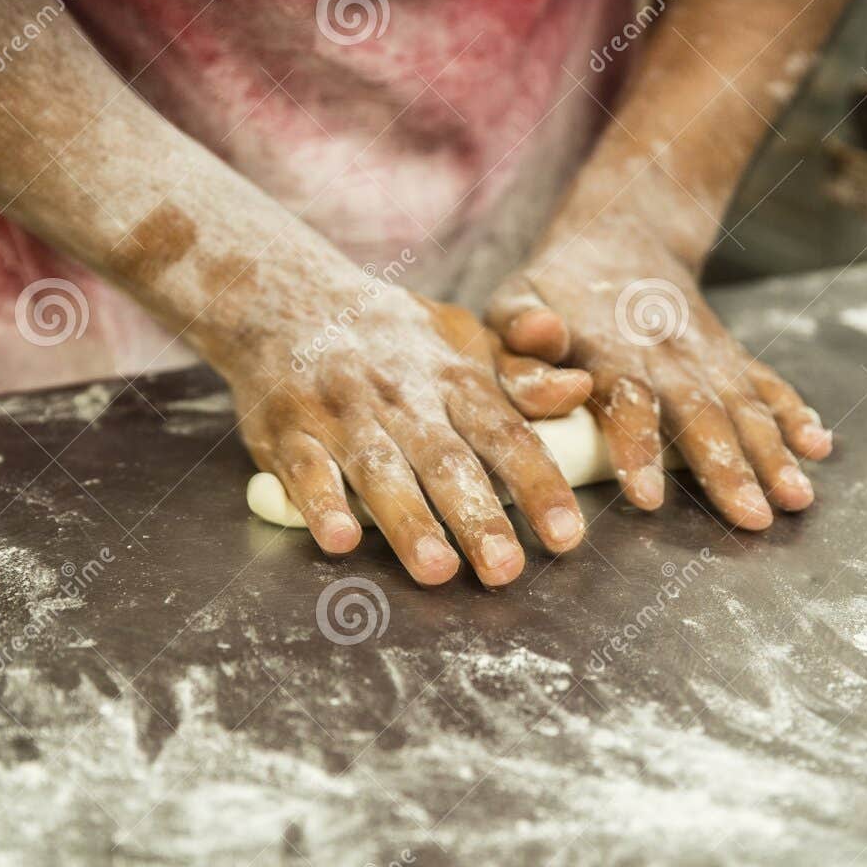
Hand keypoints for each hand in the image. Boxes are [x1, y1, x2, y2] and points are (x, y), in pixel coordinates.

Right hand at [206, 276, 592, 586]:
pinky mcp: (289, 430)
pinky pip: (305, 469)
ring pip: (381, 471)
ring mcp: (343, 414)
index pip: (505, 433)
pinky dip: (321, 504)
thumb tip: (580, 390)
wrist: (287, 295)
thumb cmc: (392, 336)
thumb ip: (521, 376)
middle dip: (477, 517)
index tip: (565, 536)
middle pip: (445, 461)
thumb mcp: (463, 341)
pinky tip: (340, 541)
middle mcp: (403, 398)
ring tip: (437, 571)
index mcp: (454, 379)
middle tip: (505, 570)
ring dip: (409, 522)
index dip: (537, 483)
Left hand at [485, 220, 833, 529]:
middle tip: (751, 519)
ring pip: (743, 406)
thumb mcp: (516, 302)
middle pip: (701, 413)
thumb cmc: (552, 292)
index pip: (625, 399)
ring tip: (796, 500)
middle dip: (728, 468)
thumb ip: (521, 334)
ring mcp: (705, 356)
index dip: (636, 446)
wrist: (619, 238)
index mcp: (608, 350)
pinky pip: (768, 384)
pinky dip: (795, 414)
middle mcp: (666, 355)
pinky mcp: (730, 357)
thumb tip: (548, 339)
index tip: (646, 497)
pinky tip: (820, 447)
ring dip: (772, 453)